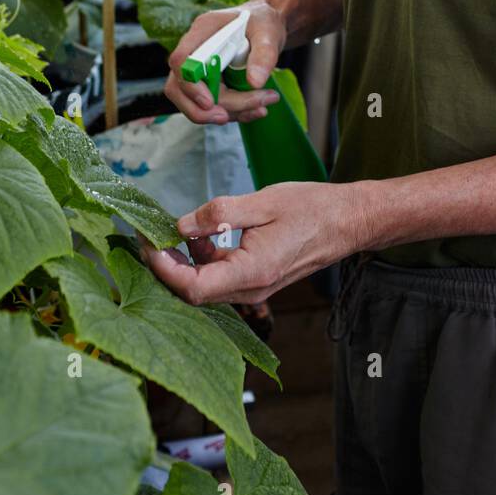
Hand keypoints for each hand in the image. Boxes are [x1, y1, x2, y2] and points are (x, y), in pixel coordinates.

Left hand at [140, 181, 369, 304]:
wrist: (347, 222)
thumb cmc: (311, 209)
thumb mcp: (263, 202)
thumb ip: (219, 214)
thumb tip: (180, 225)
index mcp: (252, 272)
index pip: (194, 289)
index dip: (164, 270)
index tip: (148, 243)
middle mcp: (252, 290)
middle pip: (194, 292)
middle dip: (168, 266)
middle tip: (151, 235)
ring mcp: (255, 289)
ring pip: (207, 286)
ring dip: (186, 262)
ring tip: (176, 229)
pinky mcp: (257, 281)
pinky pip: (221, 278)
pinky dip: (205, 259)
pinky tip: (204, 234)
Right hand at [164, 0, 286, 124]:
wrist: (265, 27)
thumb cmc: (263, 22)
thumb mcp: (269, 32)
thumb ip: (264, 54)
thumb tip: (254, 82)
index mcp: (203, 30)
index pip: (181, 60)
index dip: (190, 84)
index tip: (210, 101)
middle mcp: (194, 50)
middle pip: (180, 87)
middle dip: (205, 110)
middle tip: (238, 114)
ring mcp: (199, 68)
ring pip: (193, 102)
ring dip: (225, 112)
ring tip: (260, 108)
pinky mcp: (208, 82)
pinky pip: (211, 106)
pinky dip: (234, 113)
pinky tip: (256, 109)